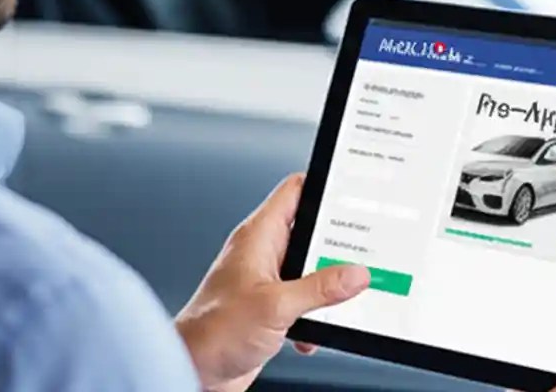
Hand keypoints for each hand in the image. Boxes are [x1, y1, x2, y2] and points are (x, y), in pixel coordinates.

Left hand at [174, 174, 371, 391]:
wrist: (194, 369)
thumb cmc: (212, 331)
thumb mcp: (276, 305)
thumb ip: (319, 288)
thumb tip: (355, 274)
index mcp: (258, 236)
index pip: (294, 191)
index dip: (323, 185)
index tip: (352, 191)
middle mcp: (262, 253)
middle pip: (310, 233)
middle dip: (335, 247)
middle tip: (360, 254)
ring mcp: (266, 281)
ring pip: (310, 270)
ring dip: (325, 288)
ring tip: (338, 299)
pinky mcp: (270, 308)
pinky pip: (304, 301)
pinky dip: (313, 315)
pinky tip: (310, 332)